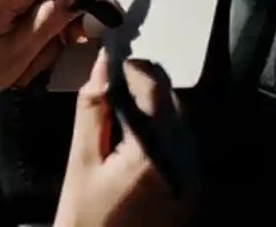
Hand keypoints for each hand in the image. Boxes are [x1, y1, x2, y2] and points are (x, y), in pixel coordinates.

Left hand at [0, 0, 91, 122]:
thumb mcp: (19, 51)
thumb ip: (52, 20)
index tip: (88, 28)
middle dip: (62, 24)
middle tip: (60, 53)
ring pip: (41, 10)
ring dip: (45, 40)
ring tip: (30, 67)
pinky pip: (25, 20)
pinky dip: (31, 42)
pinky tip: (21, 65)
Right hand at [55, 49, 193, 226]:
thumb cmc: (83, 214)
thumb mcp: (81, 160)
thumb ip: (94, 109)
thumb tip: (102, 64)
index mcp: (154, 153)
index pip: (156, 90)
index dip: (135, 69)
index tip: (113, 64)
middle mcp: (184, 161)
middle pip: (172, 102)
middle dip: (146, 87)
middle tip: (115, 86)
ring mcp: (193, 175)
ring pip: (180, 120)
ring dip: (156, 108)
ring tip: (124, 112)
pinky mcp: (193, 186)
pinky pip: (183, 143)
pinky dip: (164, 131)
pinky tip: (139, 138)